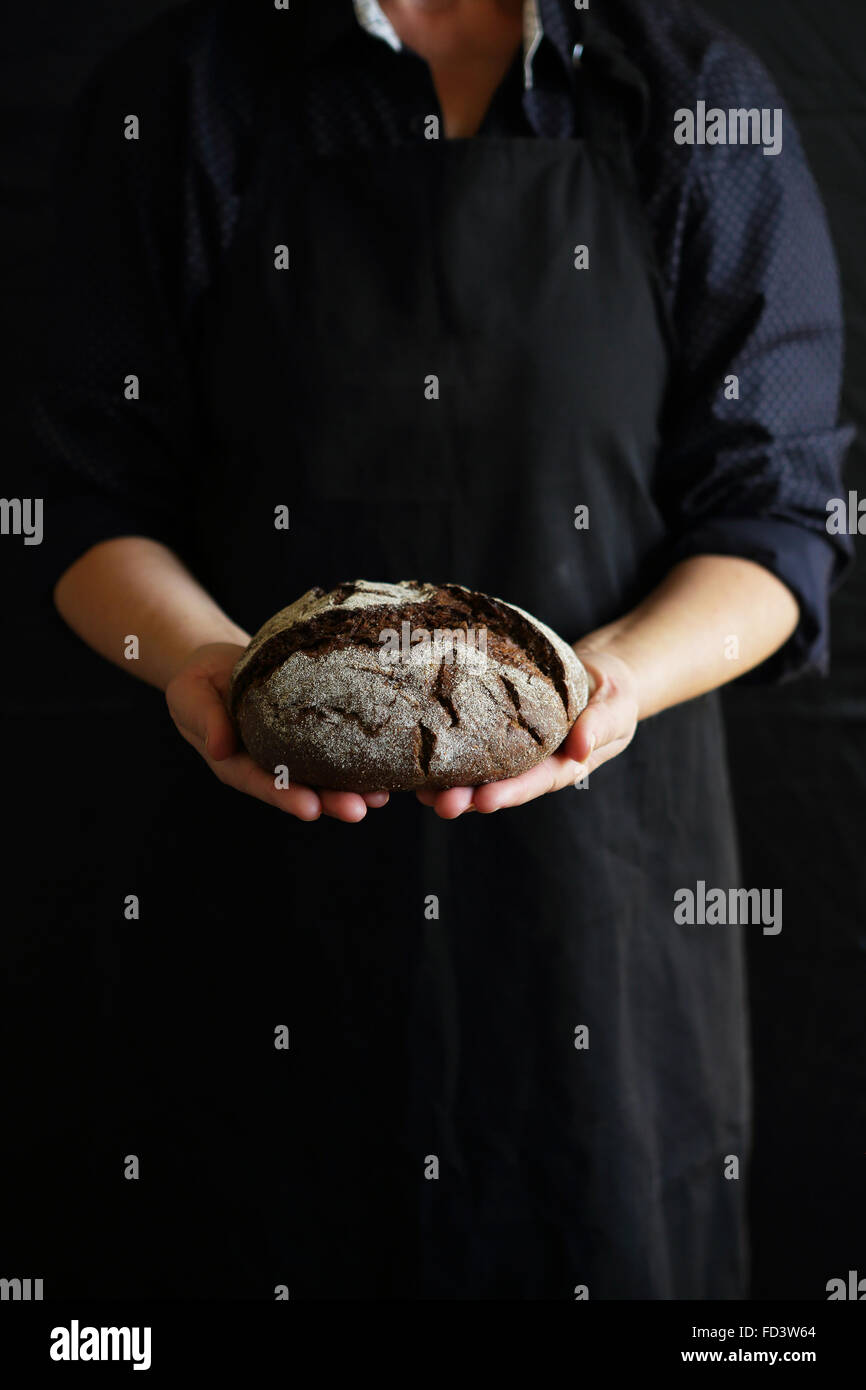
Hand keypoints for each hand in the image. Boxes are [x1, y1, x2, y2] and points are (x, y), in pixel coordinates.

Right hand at [165, 642, 389, 822]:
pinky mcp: (310, 730)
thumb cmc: (199, 682)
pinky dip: (359, 756)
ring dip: (352, 787)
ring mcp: (291, 750)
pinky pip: (335, 745)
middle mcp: (269, 763)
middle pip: (300, 788)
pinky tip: (385, 764)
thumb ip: (205, 719)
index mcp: (237, 762)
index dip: (285, 796)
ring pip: (323, 774)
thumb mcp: (189, 695)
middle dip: (330, 801)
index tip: (311, 809)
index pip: (262, 783)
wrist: (218, 663)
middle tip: (357, 810)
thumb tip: (220, 748)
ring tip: (380, 798)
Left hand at [415, 647, 639, 817]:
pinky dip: (446, 756)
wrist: (595, 677)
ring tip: (421, 793)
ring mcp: (514, 752)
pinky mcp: (496, 732)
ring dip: (451, 785)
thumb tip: (581, 747)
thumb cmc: (610, 694)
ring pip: (480, 773)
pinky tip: (420, 761)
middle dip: (470, 797)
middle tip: (442, 804)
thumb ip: (601, 724)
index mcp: (564, 764)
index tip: (484, 801)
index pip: (536, 781)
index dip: (510, 792)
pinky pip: (471, 746)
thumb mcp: (616, 707)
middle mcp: (534, 764)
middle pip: (501, 786)